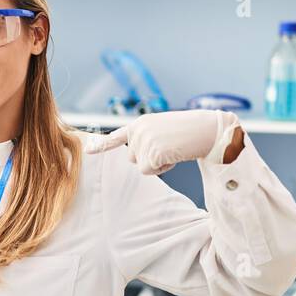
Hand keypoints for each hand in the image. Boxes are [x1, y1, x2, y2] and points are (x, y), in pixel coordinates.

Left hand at [86, 110, 241, 173]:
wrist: (207, 129)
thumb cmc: (189, 132)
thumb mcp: (163, 131)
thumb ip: (147, 140)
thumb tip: (136, 160)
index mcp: (140, 123)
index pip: (117, 136)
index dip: (102, 144)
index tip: (88, 150)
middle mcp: (138, 130)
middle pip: (132, 158)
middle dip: (149, 158)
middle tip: (169, 146)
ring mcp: (143, 141)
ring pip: (140, 166)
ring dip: (157, 164)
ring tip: (173, 149)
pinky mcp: (150, 152)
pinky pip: (149, 171)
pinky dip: (162, 168)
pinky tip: (174, 154)